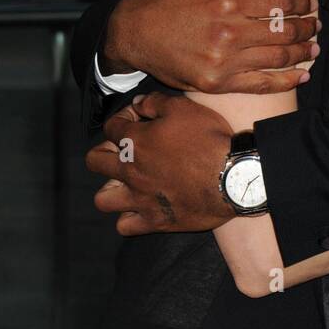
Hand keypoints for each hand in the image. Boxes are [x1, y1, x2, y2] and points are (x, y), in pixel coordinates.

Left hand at [88, 92, 234, 233]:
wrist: (233, 176)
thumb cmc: (210, 139)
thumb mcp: (185, 108)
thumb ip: (156, 102)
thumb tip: (138, 103)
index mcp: (136, 141)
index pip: (111, 126)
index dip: (123, 118)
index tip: (139, 118)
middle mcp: (131, 171)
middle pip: (95, 161)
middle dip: (105, 151)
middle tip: (125, 151)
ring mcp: (140, 199)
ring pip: (103, 198)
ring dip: (111, 188)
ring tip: (127, 183)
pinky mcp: (155, 221)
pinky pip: (125, 226)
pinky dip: (129, 217)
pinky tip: (141, 208)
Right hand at [102, 0, 318, 93]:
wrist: (134, 33)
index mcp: (228, 1)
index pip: (279, 3)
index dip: (302, 3)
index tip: (311, 4)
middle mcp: (229, 32)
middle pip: (284, 32)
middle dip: (308, 28)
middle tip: (317, 26)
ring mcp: (224, 61)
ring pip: (277, 58)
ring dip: (303, 53)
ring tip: (314, 47)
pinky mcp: (217, 83)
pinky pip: (261, 85)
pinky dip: (286, 81)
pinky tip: (302, 75)